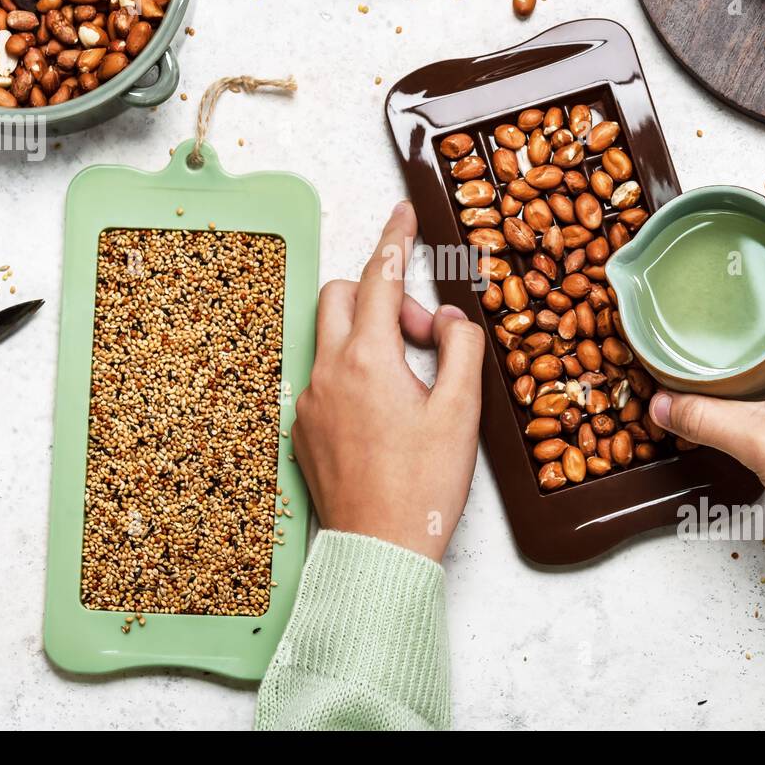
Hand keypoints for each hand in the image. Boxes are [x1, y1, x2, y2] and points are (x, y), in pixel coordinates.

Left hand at [291, 201, 485, 561]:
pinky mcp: (302, 430)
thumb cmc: (423, 487)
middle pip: (339, 296)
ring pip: (329, 338)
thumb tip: (448, 319)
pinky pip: (323, 377)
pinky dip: (353, 373)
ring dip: (366, 336)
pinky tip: (386, 413)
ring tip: (410, 381)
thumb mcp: (462, 412)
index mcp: (367, 361)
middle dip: (377, 294)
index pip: (379, 279)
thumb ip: (460, 348)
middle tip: (419, 334)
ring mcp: (308, 403)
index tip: (403, 214)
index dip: (395, 240)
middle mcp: (326, 374)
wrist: (380, 550)